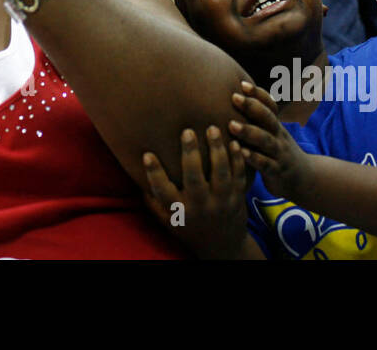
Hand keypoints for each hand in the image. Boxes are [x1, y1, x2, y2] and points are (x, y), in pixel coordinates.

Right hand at [141, 126, 253, 258]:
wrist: (221, 246)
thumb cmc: (188, 227)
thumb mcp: (168, 219)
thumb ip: (154, 199)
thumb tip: (137, 170)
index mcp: (179, 211)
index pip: (163, 191)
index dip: (154, 173)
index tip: (147, 154)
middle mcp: (200, 207)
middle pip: (194, 178)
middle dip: (190, 154)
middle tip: (187, 131)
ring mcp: (221, 203)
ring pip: (220, 174)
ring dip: (217, 150)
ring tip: (212, 128)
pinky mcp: (238, 198)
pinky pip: (239, 176)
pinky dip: (238, 159)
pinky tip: (234, 143)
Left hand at [228, 81, 312, 199]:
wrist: (305, 179)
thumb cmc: (279, 153)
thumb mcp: (272, 135)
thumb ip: (258, 121)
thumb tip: (234, 100)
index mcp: (276, 126)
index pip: (270, 106)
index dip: (258, 94)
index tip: (242, 83)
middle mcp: (278, 136)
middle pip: (267, 118)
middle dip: (251, 106)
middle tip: (234, 97)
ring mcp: (279, 154)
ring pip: (265, 140)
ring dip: (248, 131)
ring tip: (231, 125)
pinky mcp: (276, 172)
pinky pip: (265, 164)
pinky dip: (253, 158)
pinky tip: (240, 153)